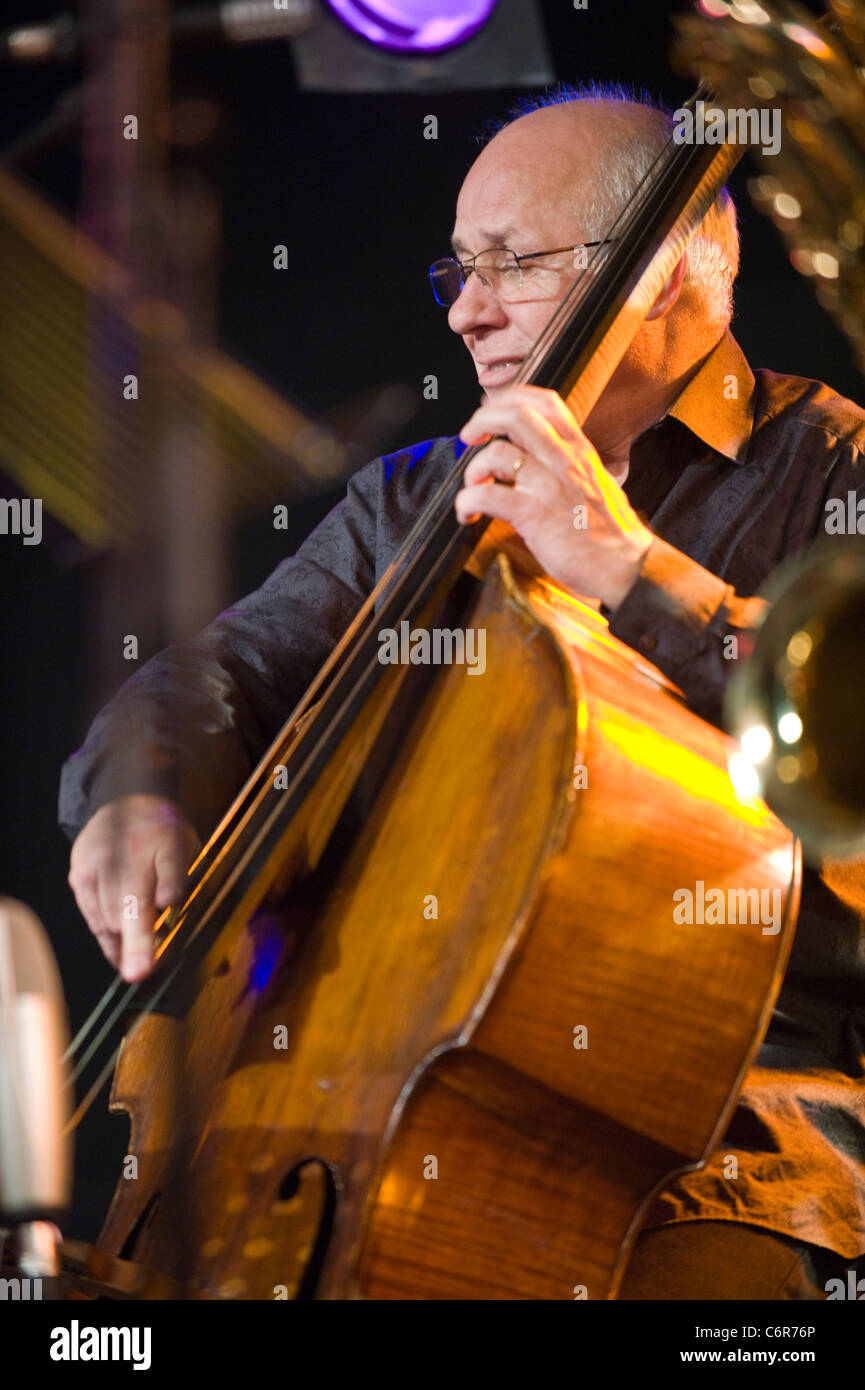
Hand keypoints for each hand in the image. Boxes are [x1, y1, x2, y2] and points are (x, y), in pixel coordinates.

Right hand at [68, 795, 200, 980]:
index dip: (170, 889)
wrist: (129, 799)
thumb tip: (214, 959)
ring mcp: (100, 862)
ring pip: (110, 920)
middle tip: (142, 971)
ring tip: (137, 950)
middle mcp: (131, 851)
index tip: (160, 925)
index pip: (172, 871)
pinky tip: (120, 943)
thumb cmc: (167, 837)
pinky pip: (93, 918)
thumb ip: (198, 899)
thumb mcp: (193, 855)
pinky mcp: (79, 873)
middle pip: (132, 907)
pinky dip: (108, 935)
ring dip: (124, 940)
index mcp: (170, 844)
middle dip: (138, 943)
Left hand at [455, 385, 652, 608]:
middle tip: (470, 437)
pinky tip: (468, 515)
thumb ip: (570, 464)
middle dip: (482, 419)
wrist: (625, 565)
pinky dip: (467, 503)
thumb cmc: (609, 531)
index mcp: (579, 450)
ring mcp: (547, 486)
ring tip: (474, 486)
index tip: (492, 407)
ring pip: (496, 454)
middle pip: (515, 416)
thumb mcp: (596, 481)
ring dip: (473, 469)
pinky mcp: (533, 515)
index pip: (546, 403)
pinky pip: (486, 496)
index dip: (511, 397)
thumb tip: (540, 457)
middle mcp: (563, 461)